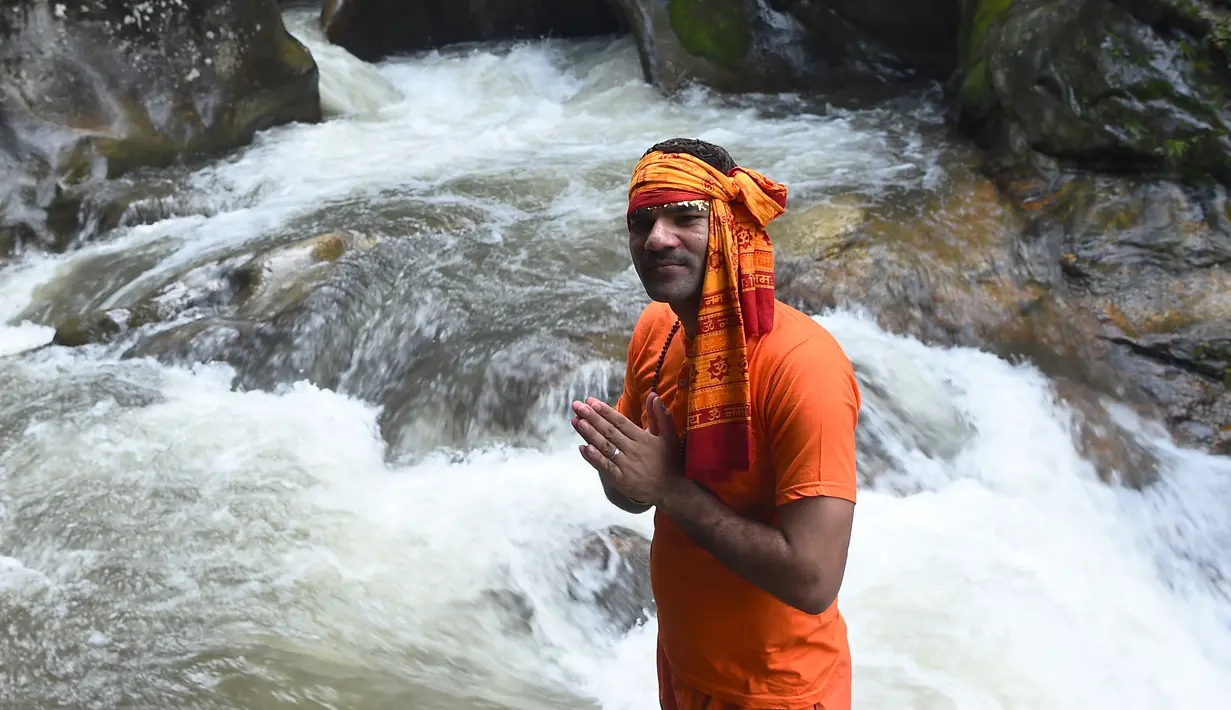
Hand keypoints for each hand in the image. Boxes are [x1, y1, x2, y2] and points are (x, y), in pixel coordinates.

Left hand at [571, 391, 681, 505]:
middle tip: (578, 406)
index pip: (621, 422)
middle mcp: (633, 450)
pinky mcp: (621, 480)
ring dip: (590, 434)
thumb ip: (661, 416)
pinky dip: (594, 458)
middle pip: (609, 432)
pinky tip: (583, 448)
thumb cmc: (668, 460)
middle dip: (592, 418)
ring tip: (577, 421)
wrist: (671, 490)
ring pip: (605, 447)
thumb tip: (654, 395)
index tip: (591, 401)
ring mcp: (626, 466)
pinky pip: (605, 467)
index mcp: (643, 438)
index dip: (605, 411)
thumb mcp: (669, 436)